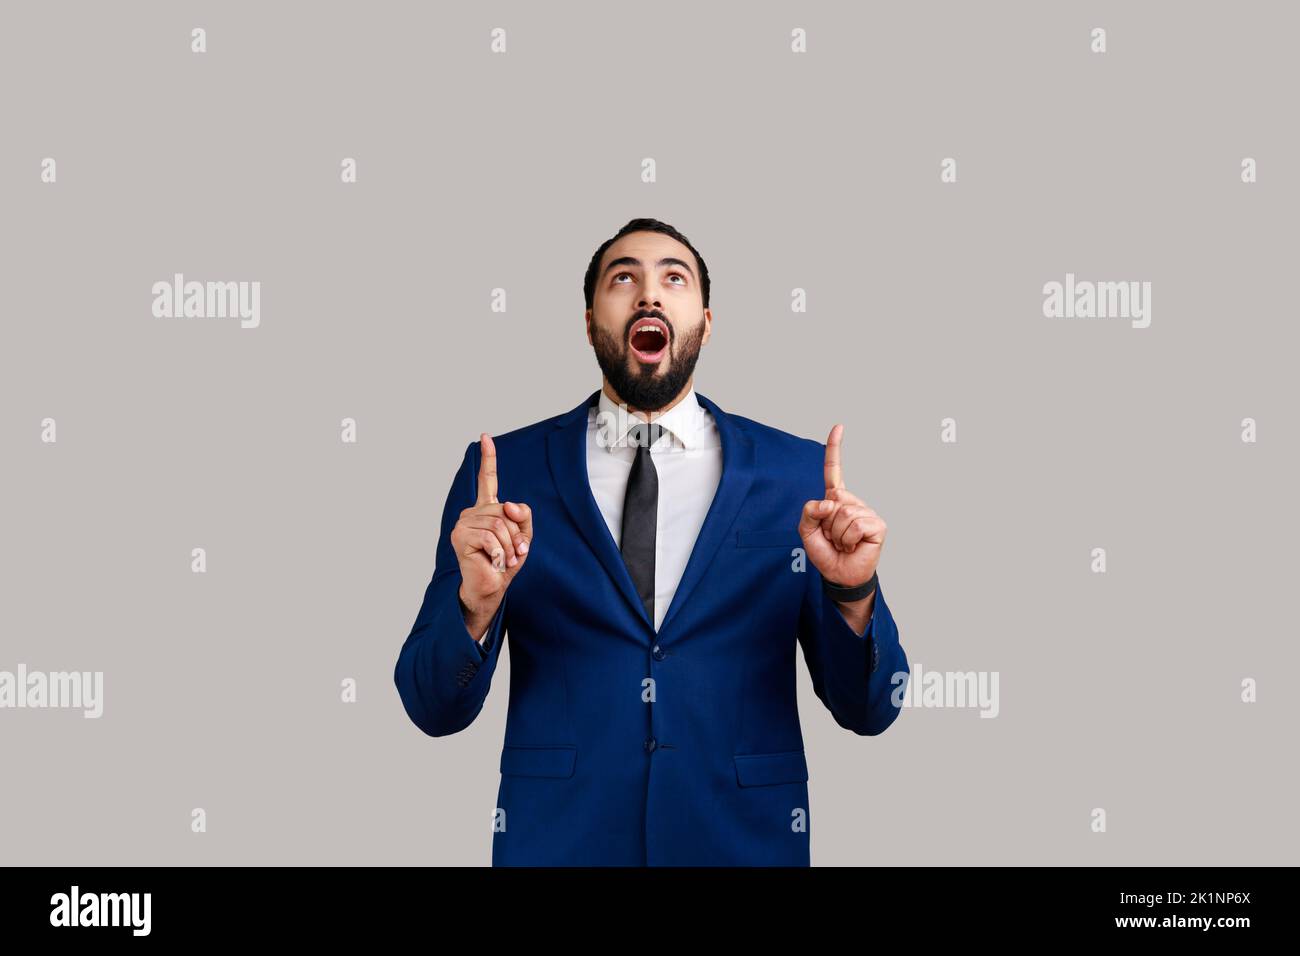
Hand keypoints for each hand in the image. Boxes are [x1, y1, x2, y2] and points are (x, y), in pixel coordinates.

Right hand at [450, 433, 532, 618]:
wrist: (491, 586)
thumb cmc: (506, 561)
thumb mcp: (523, 536)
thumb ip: (522, 515)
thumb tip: (507, 504)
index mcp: (487, 509)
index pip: (488, 480)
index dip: (488, 458)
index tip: (485, 437)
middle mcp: (472, 512)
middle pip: (504, 512)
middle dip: (516, 535)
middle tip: (513, 553)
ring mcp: (464, 523)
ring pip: (499, 525)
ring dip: (509, 546)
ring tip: (504, 559)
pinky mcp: (460, 536)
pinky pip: (491, 537)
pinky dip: (501, 553)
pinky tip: (495, 561)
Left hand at [798, 424, 885, 589]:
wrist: (840, 575)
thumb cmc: (826, 552)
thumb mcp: (806, 532)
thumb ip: (809, 513)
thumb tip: (828, 503)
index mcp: (835, 500)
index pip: (834, 470)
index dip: (834, 448)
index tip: (839, 427)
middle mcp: (852, 502)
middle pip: (831, 502)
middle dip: (825, 525)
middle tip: (833, 539)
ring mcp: (866, 512)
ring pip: (842, 515)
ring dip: (837, 535)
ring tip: (843, 544)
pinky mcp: (877, 525)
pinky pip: (854, 525)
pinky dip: (848, 540)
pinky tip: (854, 546)